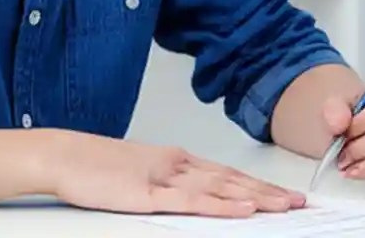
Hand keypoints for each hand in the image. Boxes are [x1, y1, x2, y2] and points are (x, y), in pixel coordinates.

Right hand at [45, 131, 305, 216]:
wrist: (64, 155)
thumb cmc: (96, 167)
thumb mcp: (141, 173)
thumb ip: (168, 182)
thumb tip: (194, 193)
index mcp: (178, 159)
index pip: (228, 174)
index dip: (259, 185)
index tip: (284, 193)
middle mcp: (179, 164)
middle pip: (233, 180)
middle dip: (269, 193)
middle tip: (301, 202)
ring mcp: (165, 178)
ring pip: (221, 189)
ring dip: (257, 198)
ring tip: (285, 206)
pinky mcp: (148, 194)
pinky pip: (192, 202)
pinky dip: (221, 206)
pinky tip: (243, 209)